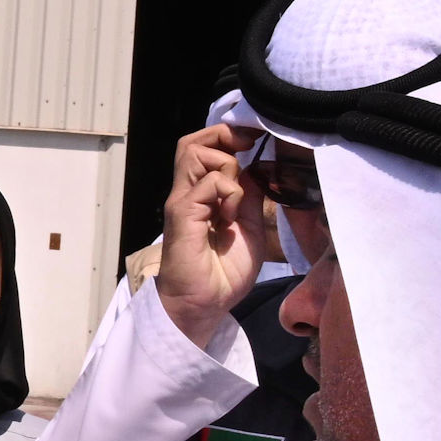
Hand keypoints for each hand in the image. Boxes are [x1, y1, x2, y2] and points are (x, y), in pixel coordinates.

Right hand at [157, 122, 269, 347]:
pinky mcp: (184, 215)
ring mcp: (183, 202)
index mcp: (202, 193)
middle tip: (248, 151)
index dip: (229, 136)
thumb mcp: (249, 226)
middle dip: (224, 136)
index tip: (255, 143)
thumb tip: (257, 167)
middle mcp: (187, 192)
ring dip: (226, 164)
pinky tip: (231, 216)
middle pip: (192, 141)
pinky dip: (229, 191)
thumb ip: (250, 196)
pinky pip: (209, 183)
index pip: (204, 146)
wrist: (204, 304)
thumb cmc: (224, 272)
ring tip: (236, 195)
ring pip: (196, 152)